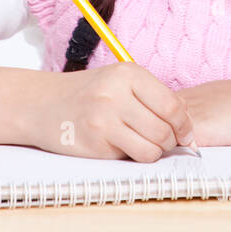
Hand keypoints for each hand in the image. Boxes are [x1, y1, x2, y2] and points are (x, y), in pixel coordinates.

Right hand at [22, 63, 195, 161]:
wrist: (42, 104)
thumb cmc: (89, 95)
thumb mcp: (120, 82)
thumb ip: (152, 97)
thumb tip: (188, 124)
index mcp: (128, 73)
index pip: (173, 105)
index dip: (184, 125)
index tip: (185, 134)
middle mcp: (116, 94)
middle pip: (165, 130)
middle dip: (170, 141)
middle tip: (163, 142)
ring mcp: (103, 120)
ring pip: (152, 148)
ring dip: (154, 152)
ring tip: (143, 144)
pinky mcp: (95, 144)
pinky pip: (132, 158)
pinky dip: (134, 157)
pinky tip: (122, 147)